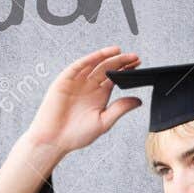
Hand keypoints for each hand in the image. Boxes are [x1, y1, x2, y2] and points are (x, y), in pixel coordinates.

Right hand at [22, 46, 142, 159]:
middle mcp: (89, 86)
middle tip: (135, 57)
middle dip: (121, 62)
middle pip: (107, 69)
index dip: (126, 70)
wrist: (54, 140)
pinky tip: (100, 56)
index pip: (115, 78)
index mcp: (99, 95)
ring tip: (120, 51)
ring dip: (106, 57)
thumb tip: (139, 100)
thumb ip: (120, 109)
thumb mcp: (104, 122)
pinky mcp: (64, 81)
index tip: (139, 65)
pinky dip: (89, 60)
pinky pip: (77, 67)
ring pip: (93, 65)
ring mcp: (76, 83)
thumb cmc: (77, 135)